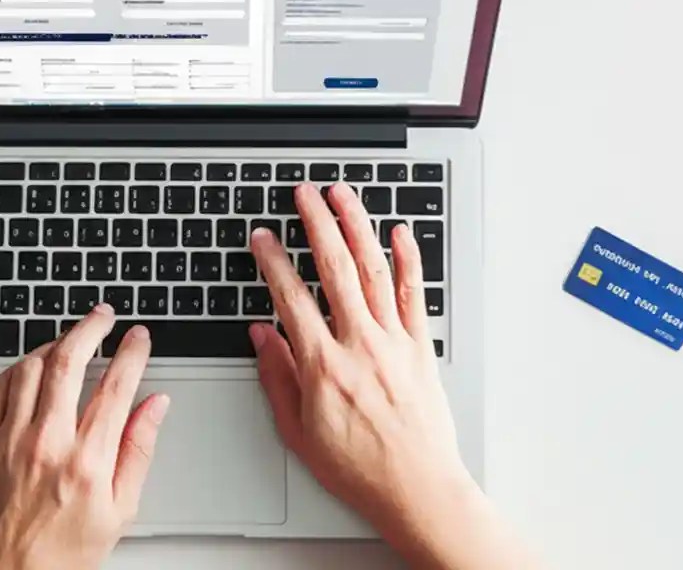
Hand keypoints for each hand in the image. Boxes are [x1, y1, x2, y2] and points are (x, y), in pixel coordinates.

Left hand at [0, 306, 169, 569]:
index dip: (131, 353)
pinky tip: (34, 364)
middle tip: (104, 315)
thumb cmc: (62, 555)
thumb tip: (155, 408)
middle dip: (91, 327)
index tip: (139, 337)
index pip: (115, 387)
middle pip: (69, 361)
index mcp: (87, 462)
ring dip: (55, 342)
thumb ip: (139, 452)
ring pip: (32, 367)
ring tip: (72, 337)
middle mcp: (46, 444)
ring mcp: (10, 440)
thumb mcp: (120, 512)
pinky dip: (20, 367)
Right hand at [251, 184, 539, 568]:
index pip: (291, 297)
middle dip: (317, 224)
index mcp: (323, 365)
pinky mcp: (421, 348)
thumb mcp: (298, 430)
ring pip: (375, 270)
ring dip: (358, 227)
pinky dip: (409, 260)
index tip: (263, 238)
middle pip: (335, 268)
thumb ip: (277, 376)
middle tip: (304, 194)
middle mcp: (360, 344)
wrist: (417, 488)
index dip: (273, 262)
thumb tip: (261, 334)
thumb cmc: (359, 468)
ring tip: (344, 196)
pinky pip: (415, 295)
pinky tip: (401, 233)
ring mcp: (394, 342)